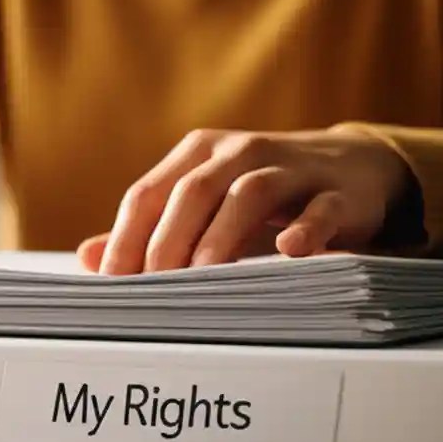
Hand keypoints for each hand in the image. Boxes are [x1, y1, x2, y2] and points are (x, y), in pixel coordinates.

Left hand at [76, 128, 412, 273]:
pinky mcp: (337, 192)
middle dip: (166, 243)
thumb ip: (149, 230)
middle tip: (153, 289)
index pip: (147, 194)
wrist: (354, 166)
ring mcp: (290, 169)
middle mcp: (238, 152)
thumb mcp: (203, 202)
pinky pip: (321, 209)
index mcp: (197, 154)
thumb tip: (88, 257)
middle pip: (192, 193)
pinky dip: (306, 229)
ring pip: (249, 194)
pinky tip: (290, 250)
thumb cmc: (262, 194)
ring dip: (221, 236)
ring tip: (202, 275)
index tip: (110, 284)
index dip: (124, 239)